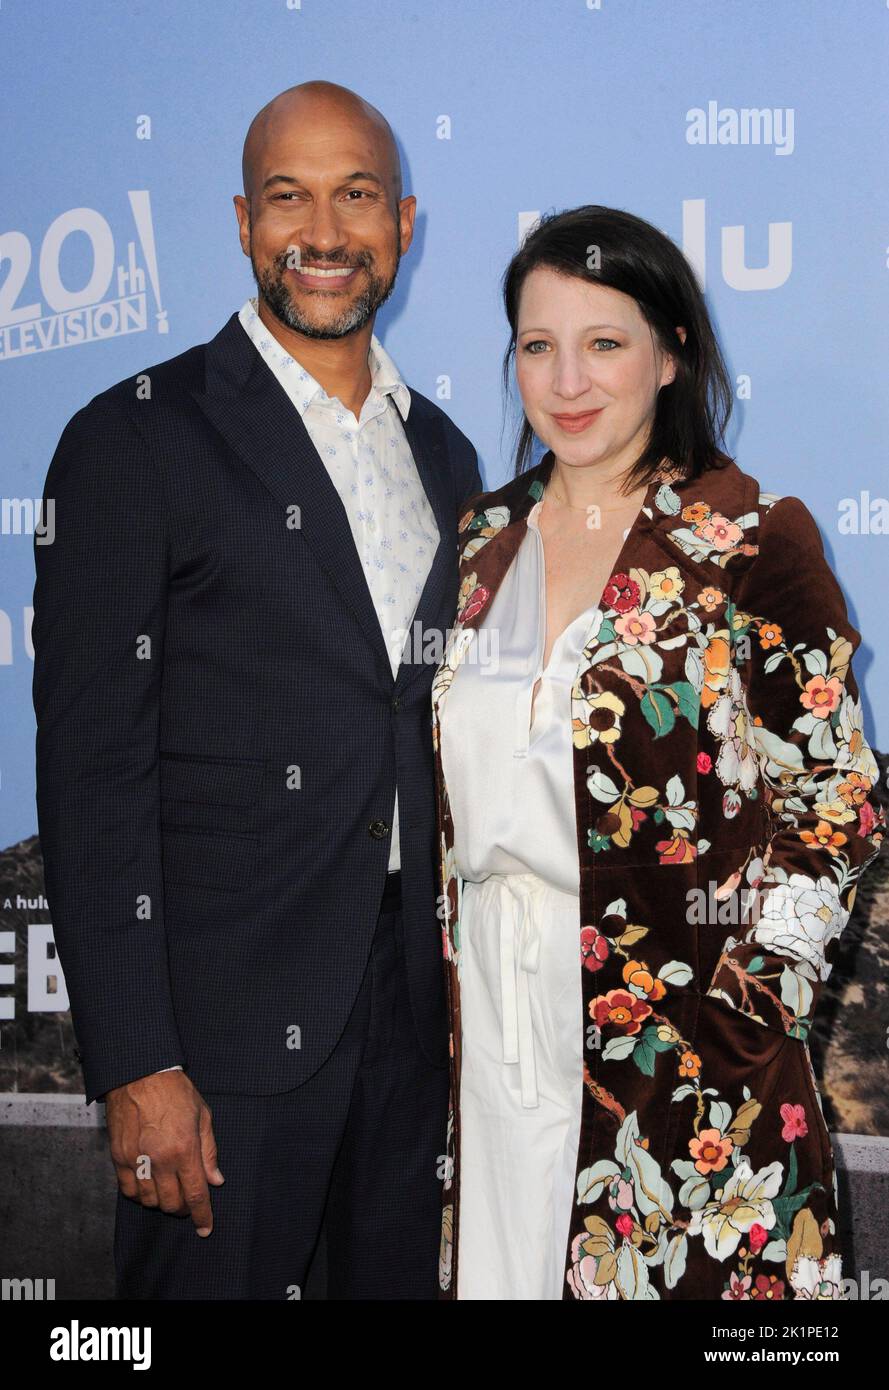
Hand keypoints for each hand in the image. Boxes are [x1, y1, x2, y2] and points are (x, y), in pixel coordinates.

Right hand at [105, 1070, 223, 1235]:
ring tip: (169, 1191)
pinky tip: (148, 1185)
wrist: (139, 1074)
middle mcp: (159, 1160)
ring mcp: (136, 1160)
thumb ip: (209, 1152)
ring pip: (149, 1201)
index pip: (195, 1195)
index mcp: (184, 1149)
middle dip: (183, 1208)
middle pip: (171, 1203)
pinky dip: (140, 1194)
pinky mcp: (118, 1157)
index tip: (205, 1228)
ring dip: (161, 1202)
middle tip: (188, 1200)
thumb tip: (215, 1180)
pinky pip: (128, 1190)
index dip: (202, 1216)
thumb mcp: (202, 1116)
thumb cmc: (175, 1091)